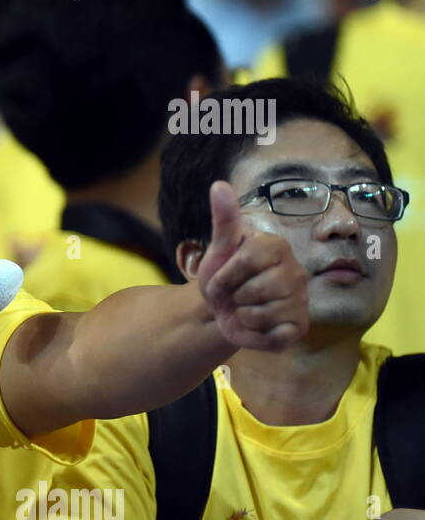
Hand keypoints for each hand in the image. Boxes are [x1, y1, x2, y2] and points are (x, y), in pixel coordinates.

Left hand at [197, 181, 308, 350]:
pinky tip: (257, 325)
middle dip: (232, 296)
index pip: (245, 261)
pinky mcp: (299, 327)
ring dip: (242, 314)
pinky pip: (272, 335)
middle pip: (251, 290)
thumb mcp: (219, 248)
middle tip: (234, 294)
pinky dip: (255, 333)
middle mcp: (295, 271)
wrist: (222, 309)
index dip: (224, 275)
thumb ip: (223, 219)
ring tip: (245, 307)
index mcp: (276, 247)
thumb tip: (219, 184)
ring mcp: (300, 300)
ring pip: (259, 313)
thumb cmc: (223, 274)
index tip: (223, 275)